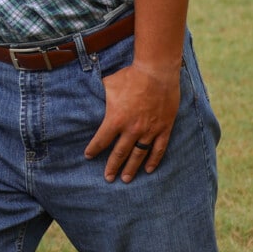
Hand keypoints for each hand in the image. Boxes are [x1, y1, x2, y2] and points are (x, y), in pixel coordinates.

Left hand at [84, 61, 179, 182]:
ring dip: (132, 168)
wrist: (156, 72)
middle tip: (108, 178)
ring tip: (126, 179)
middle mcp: (132, 129)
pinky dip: (154, 160)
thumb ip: (101, 96)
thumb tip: (91, 96)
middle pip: (120, 153)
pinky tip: (149, 170)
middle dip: (112, 166)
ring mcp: (149, 130)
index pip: (101, 140)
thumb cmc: (130, 77)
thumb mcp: (108, 85)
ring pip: (139, 155)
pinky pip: (159, 149)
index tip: (88, 156)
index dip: (94, 149)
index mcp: (116, 119)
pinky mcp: (164, 128)